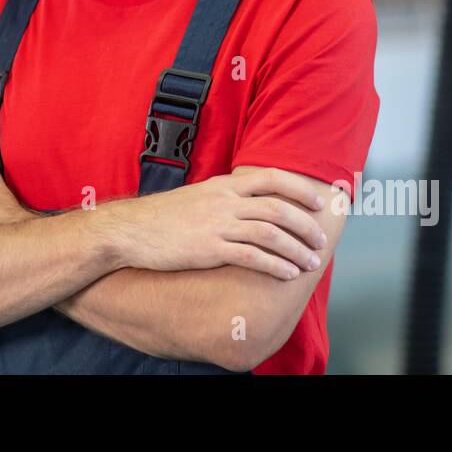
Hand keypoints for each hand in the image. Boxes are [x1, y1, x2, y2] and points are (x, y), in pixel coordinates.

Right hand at [103, 167, 331, 279]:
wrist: (131, 230)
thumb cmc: (163, 216)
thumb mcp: (198, 196)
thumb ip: (224, 197)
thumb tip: (250, 202)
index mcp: (223, 185)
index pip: (271, 178)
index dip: (299, 190)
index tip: (318, 203)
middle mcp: (224, 201)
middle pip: (277, 208)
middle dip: (305, 225)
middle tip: (320, 240)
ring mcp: (217, 225)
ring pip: (270, 233)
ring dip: (296, 249)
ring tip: (311, 263)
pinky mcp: (209, 249)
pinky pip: (251, 256)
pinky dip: (275, 265)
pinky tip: (288, 273)